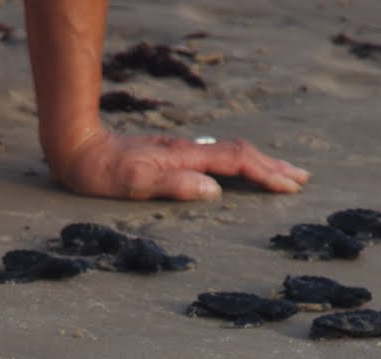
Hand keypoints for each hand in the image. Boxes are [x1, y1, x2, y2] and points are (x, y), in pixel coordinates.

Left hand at [49, 129, 309, 200]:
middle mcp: (187, 150)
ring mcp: (181, 151)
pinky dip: (241, 164)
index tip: (290, 187)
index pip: (236, 162)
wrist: (77, 146)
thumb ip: (173, 184)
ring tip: (284, 175)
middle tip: (303, 179)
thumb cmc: (100, 171)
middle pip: (241, 153)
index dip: (265, 175)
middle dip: (273, 166)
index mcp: (183, 157)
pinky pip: (218, 156)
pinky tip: (242, 172)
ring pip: (231, 153)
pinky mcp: (173, 154)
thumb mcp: (133, 183)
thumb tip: (214, 190)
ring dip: (261, 163)